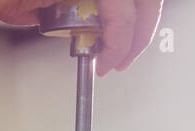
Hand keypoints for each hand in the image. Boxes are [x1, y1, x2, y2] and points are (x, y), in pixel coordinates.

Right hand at [0, 0, 163, 74]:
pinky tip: (107, 56)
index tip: (128, 44)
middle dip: (143, 30)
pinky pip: (118, 13)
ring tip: (114, 62)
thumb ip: (75, 10)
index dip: (140, 17)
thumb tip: (90, 30)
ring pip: (135, 4)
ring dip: (131, 38)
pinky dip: (118, 38)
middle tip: (125, 59)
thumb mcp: (51, 5)